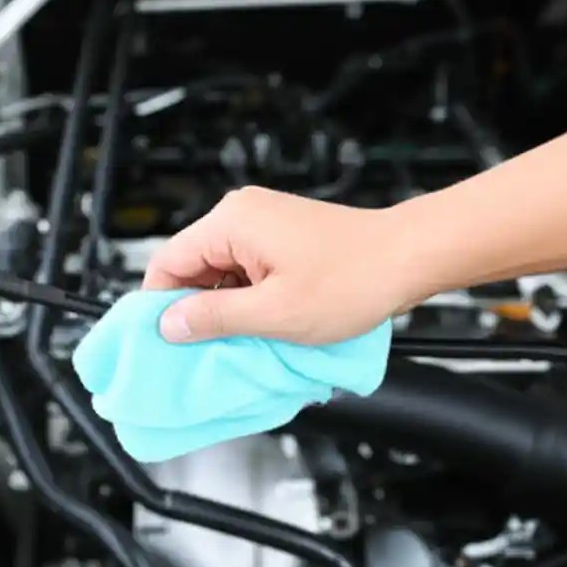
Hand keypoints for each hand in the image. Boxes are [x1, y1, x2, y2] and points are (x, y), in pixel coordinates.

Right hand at [143, 186, 417, 343]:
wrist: (409, 257)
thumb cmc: (352, 280)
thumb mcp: (275, 313)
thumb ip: (215, 318)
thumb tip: (168, 324)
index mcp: (231, 223)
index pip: (166, 262)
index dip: (158, 307)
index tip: (160, 344)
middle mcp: (241, 214)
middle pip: (192, 267)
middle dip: (196, 310)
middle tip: (205, 351)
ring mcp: (263, 223)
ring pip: (220, 272)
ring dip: (226, 308)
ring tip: (242, 341)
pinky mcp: (281, 236)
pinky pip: (246, 270)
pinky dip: (248, 299)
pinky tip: (263, 326)